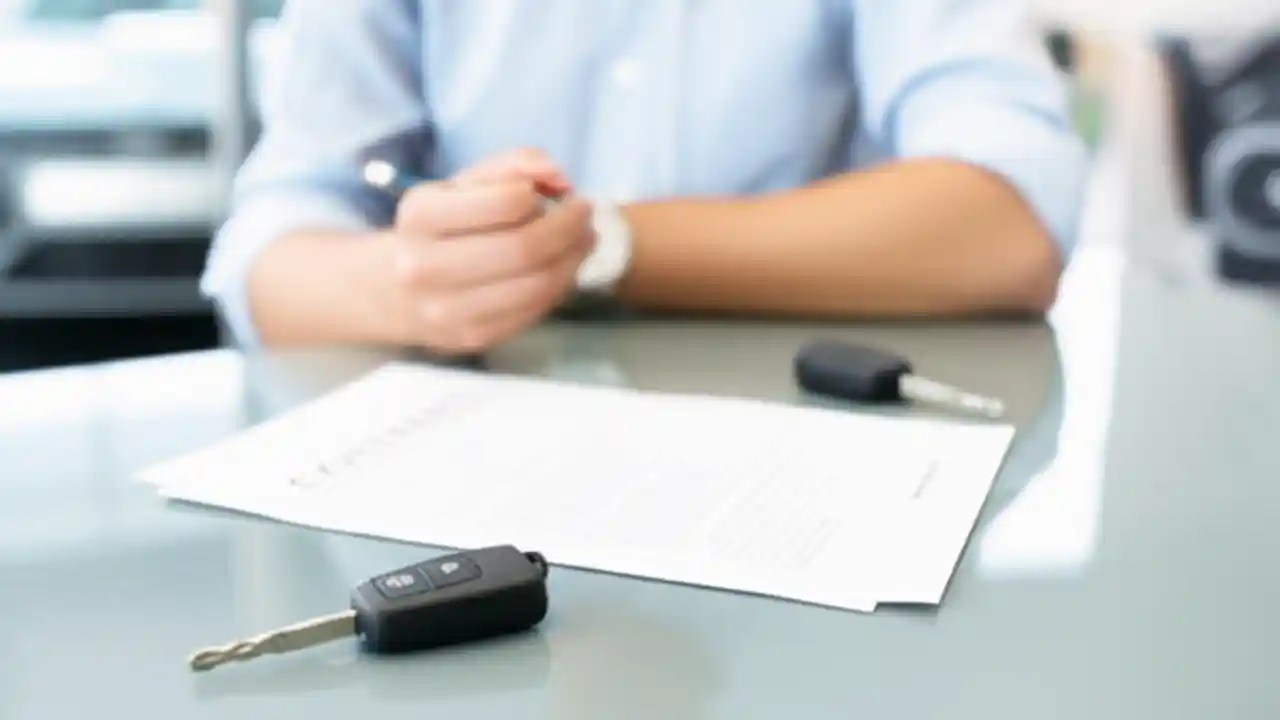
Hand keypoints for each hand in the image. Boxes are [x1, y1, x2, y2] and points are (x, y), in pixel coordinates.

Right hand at [385, 149, 592, 353]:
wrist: (390, 291)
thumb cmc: (439, 228)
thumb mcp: (460, 185)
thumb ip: (511, 166)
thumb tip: (557, 174)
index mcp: (419, 216)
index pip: (504, 202)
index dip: (543, 194)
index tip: (562, 189)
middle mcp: (424, 267)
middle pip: (524, 249)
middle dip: (569, 228)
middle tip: (586, 214)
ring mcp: (447, 310)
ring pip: (536, 285)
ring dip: (573, 258)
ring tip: (583, 239)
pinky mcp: (472, 337)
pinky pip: (534, 311)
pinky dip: (560, 285)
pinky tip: (563, 267)